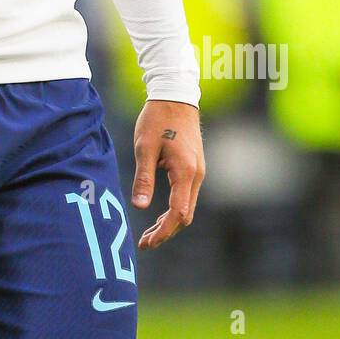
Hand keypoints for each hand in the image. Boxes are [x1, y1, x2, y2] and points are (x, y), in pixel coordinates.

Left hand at [132, 100, 204, 249]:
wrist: (176, 95)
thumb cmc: (158, 119)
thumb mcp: (144, 147)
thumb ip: (143, 178)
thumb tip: (141, 207)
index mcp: (185, 172)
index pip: (178, 213)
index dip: (163, 231)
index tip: (147, 243)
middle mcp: (197, 175)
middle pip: (185, 215)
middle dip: (166, 231)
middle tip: (145, 242)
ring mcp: (198, 171)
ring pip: (187, 206)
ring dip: (170, 222)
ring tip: (149, 232)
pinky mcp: (195, 167)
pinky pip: (187, 195)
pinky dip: (174, 209)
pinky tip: (159, 212)